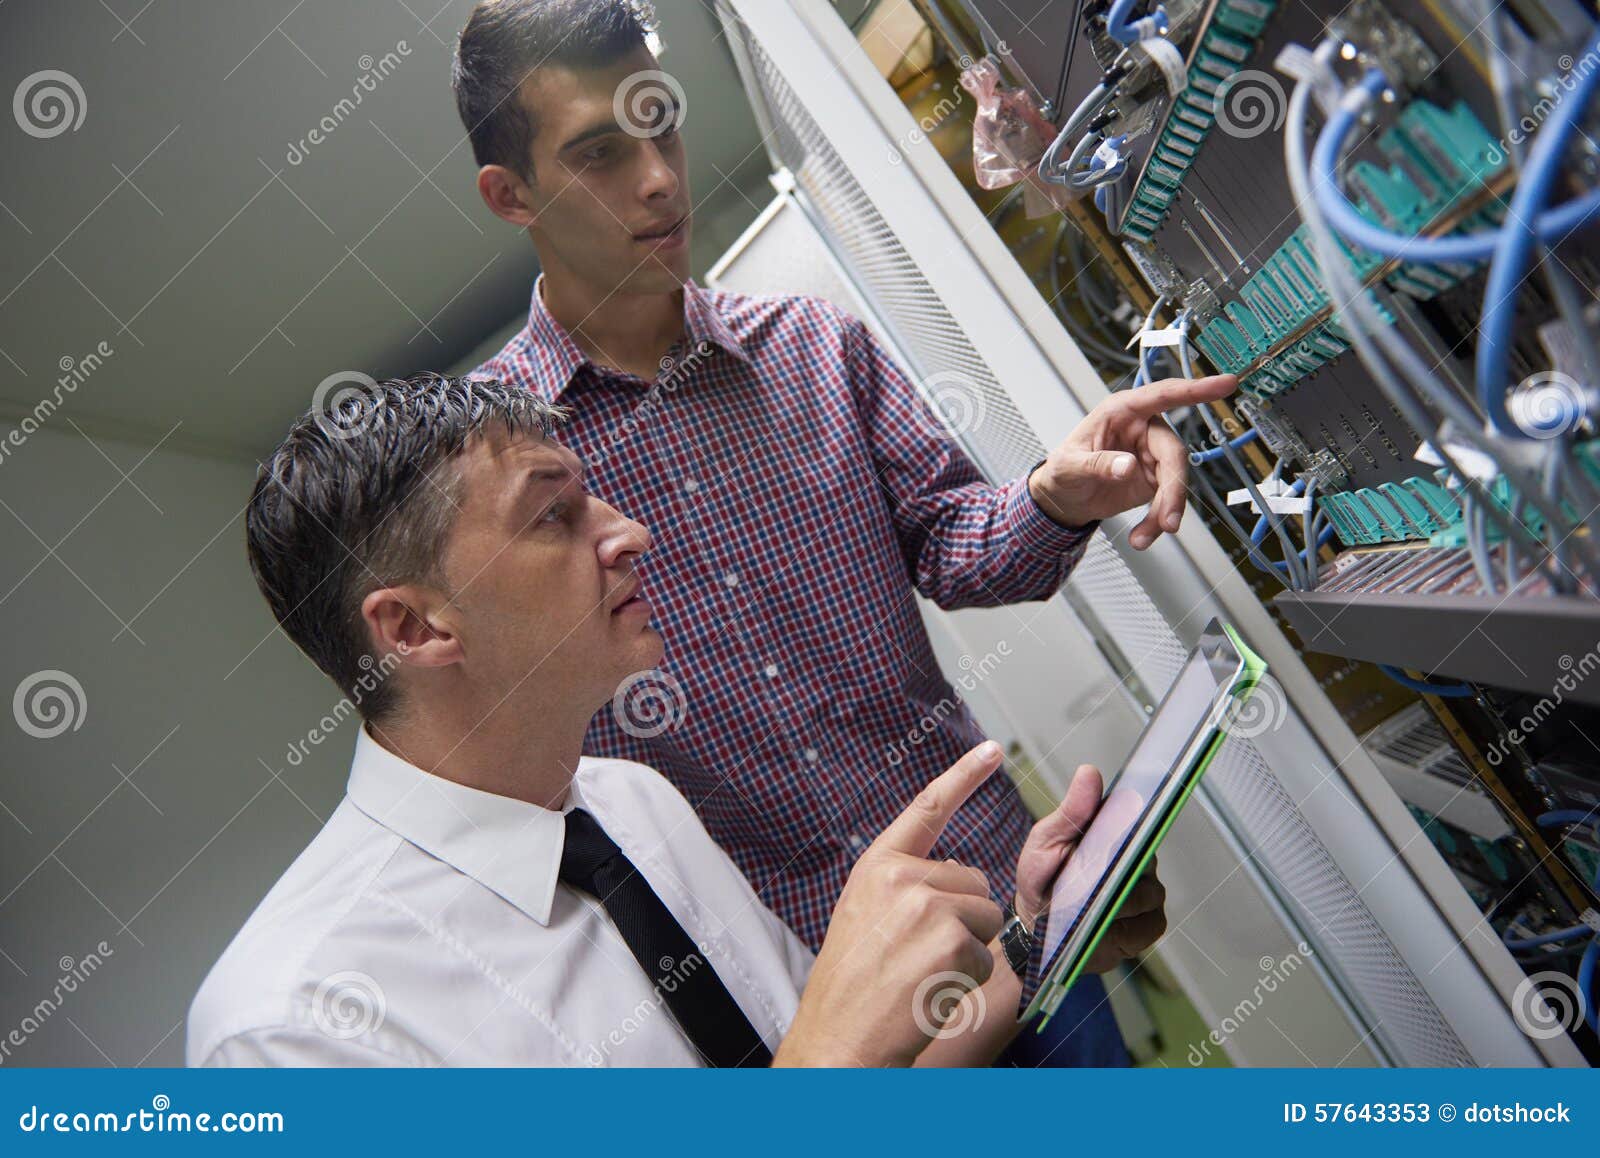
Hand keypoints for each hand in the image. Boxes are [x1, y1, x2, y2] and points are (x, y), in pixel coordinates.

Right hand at [775, 742, 1005, 1067]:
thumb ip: (906, 886)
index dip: (962, 777)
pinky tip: (930, 989)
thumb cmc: (851, 989)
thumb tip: (960, 872)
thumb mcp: (864, 916)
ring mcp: (928, 904)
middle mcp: (901, 876)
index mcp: (877, 866)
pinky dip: (967, 978)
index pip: (926, 809)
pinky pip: (987, 953)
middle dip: (963, 919)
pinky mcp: (952, 938)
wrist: (839, 1040)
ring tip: (921, 974)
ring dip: (967, 949)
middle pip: (974, 881)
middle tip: (920, 956)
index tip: (990, 751)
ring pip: (986, 917)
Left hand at [1012, 764, 1166, 974]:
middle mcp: (1138, 858)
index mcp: (1115, 832)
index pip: (1139, 818)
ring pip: (1147, 893)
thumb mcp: (1047, 840)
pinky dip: (1124, 929)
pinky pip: (1149, 923)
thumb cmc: (1043, 878)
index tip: (1116, 831)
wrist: (1039, 927)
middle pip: (1145, 858)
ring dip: (1114, 902)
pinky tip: (1102, 927)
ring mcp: (1148, 891)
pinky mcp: (1150, 923)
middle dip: (1115, 870)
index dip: (1133, 822)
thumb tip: (1089, 772)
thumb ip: (1071, 811)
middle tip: (1087, 880)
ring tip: (1085, 907)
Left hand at [1029, 374, 1235, 548]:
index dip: (1195, 389)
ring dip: (1165, 511)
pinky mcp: (1155, 481)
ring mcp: (1152, 456)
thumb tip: (1128, 466)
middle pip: (1174, 454)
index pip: (1162, 395)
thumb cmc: (1062, 469)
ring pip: (1175, 481)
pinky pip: (1167, 500)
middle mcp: (1143, 430)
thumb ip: (1097, 463)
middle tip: (1167, 521)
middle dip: (1173, 490)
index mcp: (1122, 411)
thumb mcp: (1068, 465)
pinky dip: (1158, 521)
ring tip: (1145, 537)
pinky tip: (1143, 536)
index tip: (1225, 384)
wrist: (1062, 499)